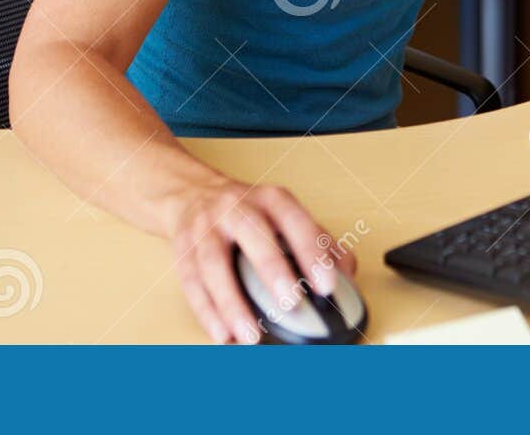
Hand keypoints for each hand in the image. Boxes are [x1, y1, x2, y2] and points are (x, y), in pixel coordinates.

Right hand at [167, 176, 356, 344]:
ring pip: (214, 264)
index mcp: (270, 199)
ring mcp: (205, 229)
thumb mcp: (283, 213)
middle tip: (291, 304)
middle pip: (253, 235)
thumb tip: (346, 272)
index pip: (294, 221)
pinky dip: (207, 312)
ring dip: (232, 303)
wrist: (191, 194)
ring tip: (251, 336)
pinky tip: (223, 334)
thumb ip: (317, 239)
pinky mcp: (182, 251)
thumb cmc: (247, 210)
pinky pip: (191, 283)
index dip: (312, 251)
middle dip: (272, 270)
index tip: (327, 284)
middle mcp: (236, 208)